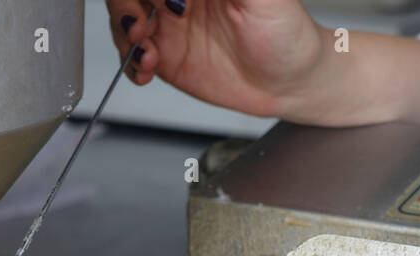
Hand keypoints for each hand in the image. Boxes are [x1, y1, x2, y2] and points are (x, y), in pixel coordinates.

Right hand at [104, 0, 419, 128]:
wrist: (296, 84)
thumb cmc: (289, 34)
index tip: (159, 1)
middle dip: (126, 5)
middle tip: (141, 25)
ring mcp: (170, 25)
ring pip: (124, 18)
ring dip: (125, 33)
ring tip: (146, 51)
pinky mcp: (167, 58)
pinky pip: (133, 55)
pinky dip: (130, 62)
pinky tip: (146, 69)